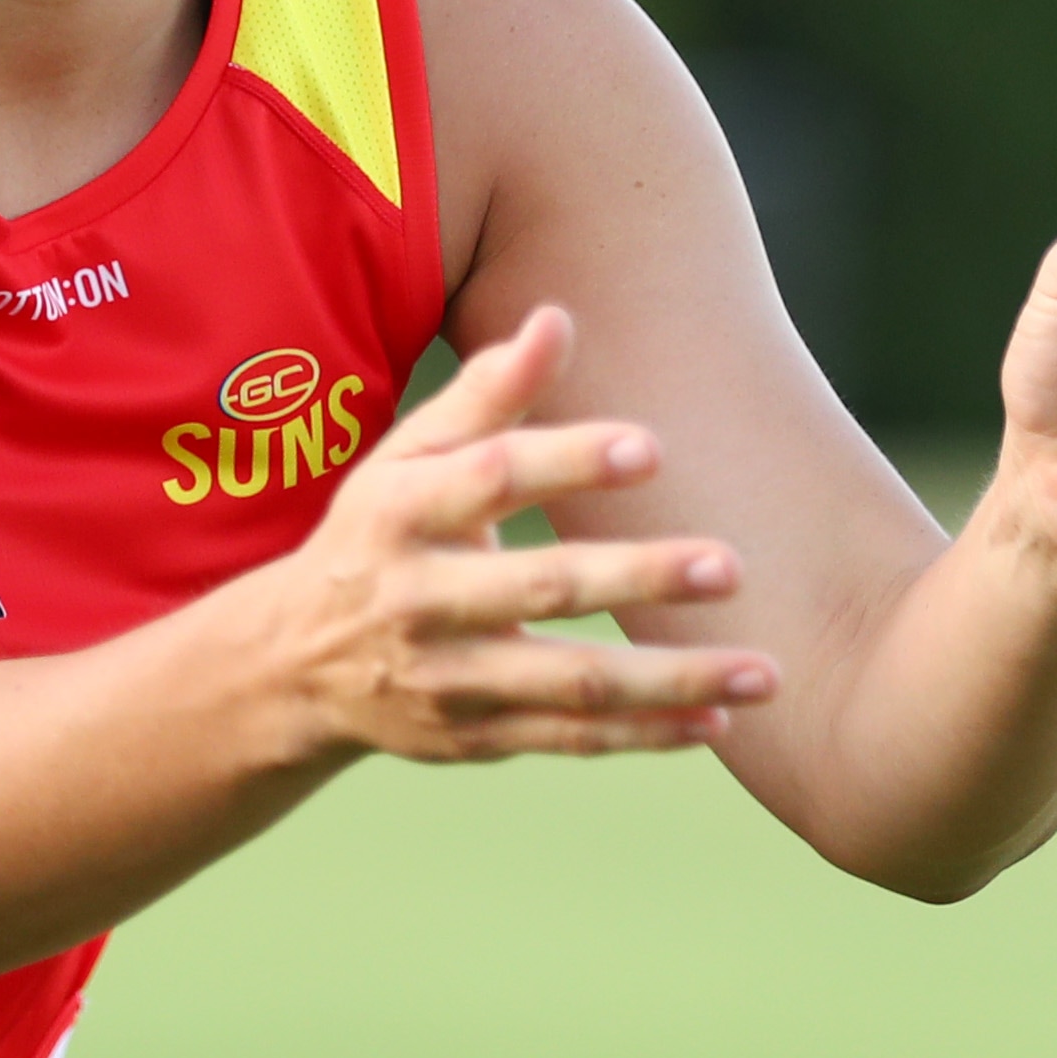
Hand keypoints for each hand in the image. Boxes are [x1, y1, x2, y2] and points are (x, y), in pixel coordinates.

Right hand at [235, 307, 777, 762]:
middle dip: (637, 577)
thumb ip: (487, 395)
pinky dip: (648, 735)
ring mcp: (447, 679)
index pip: (489, 480)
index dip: (567, 462)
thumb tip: (557, 317)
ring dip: (671, 678)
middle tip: (728, 563)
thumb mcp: (407, 456)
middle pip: (538, 587)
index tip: (649, 447)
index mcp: (401, 510)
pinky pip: (572, 739)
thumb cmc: (379, 532)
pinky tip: (721, 718)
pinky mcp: (474, 737)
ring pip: (569, 683)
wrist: (294, 665)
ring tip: (762, 668)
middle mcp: (419, 599)